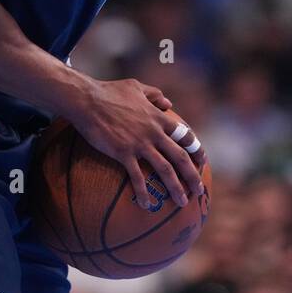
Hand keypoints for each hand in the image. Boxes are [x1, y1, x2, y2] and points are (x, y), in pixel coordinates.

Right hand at [70, 79, 204, 208]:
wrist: (88, 100)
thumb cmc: (110, 91)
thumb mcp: (137, 87)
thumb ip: (155, 94)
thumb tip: (168, 103)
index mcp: (159, 118)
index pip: (185, 136)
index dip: (196, 150)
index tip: (203, 162)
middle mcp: (154, 132)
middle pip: (181, 157)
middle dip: (193, 175)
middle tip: (199, 190)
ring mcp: (140, 144)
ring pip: (165, 169)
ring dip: (176, 187)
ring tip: (183, 202)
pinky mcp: (123, 153)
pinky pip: (137, 177)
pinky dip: (144, 192)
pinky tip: (147, 205)